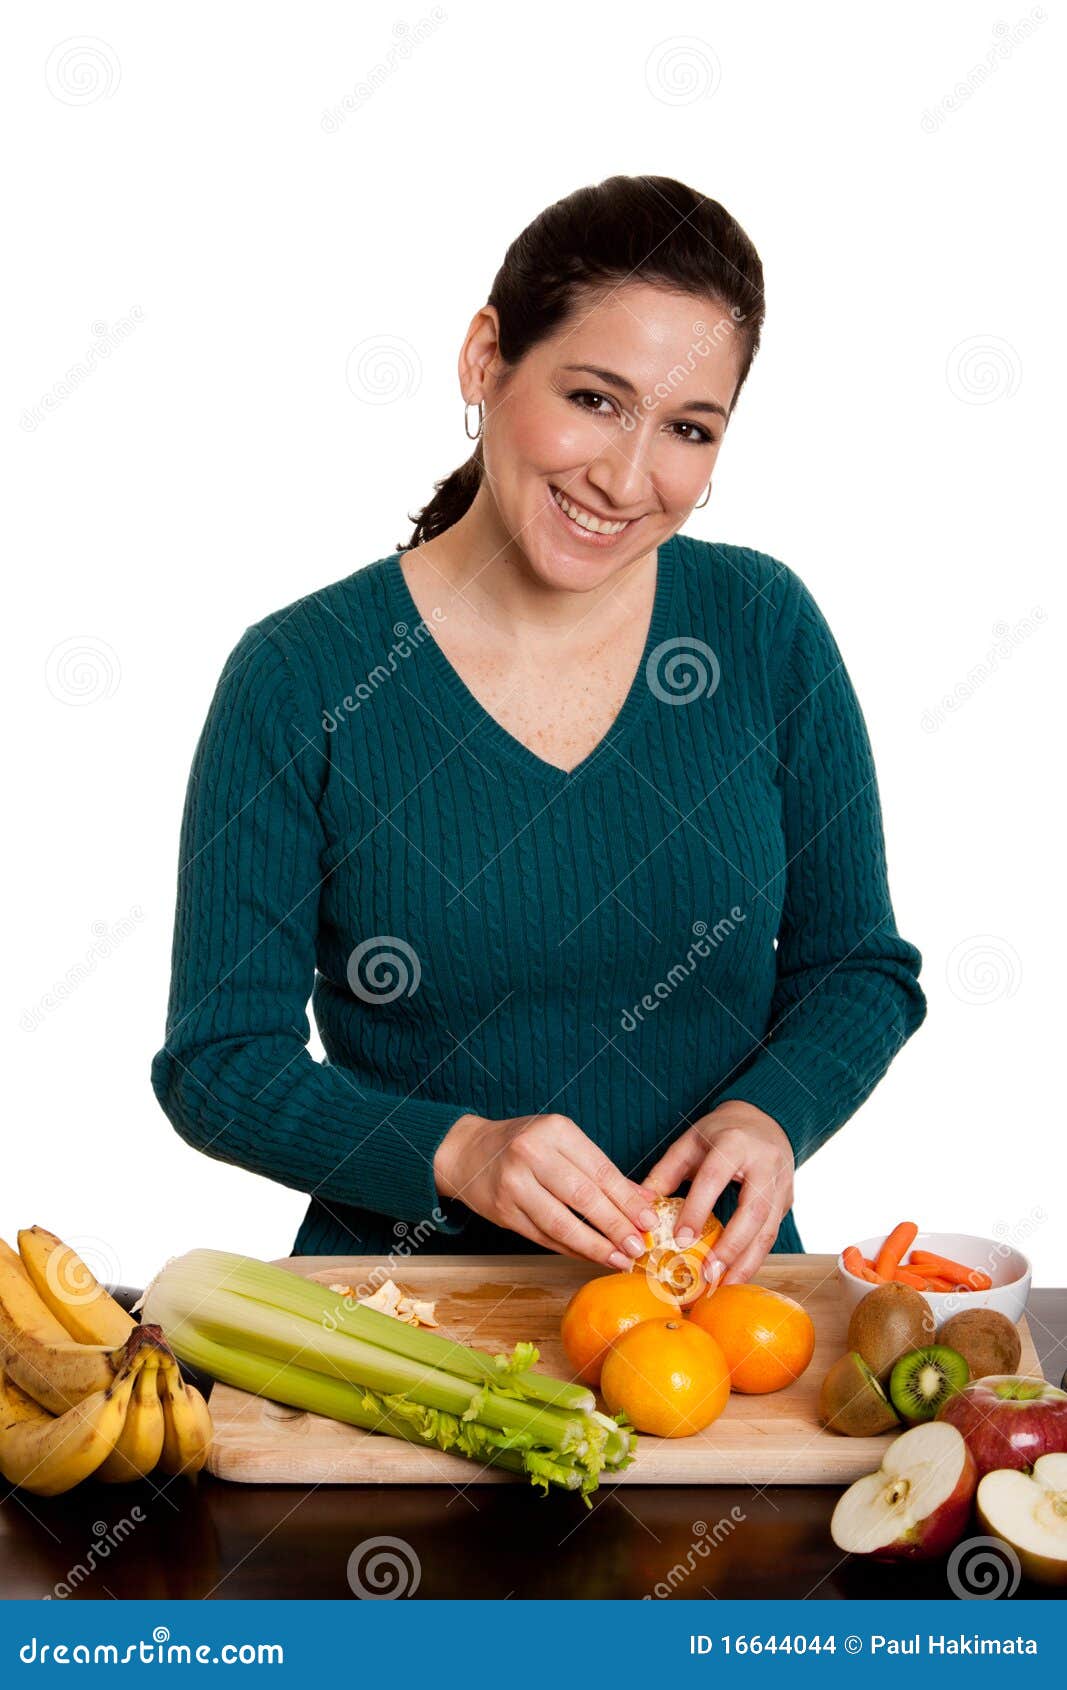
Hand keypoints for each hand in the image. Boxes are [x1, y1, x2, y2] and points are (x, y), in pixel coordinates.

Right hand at [434, 1112, 660, 1270]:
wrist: (467, 1152)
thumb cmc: (523, 1144)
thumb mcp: (561, 1142)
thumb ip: (600, 1170)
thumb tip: (642, 1201)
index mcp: (555, 1131)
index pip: (600, 1170)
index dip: (627, 1200)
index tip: (649, 1221)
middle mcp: (532, 1153)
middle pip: (584, 1197)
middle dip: (616, 1226)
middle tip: (639, 1247)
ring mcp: (514, 1184)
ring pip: (562, 1223)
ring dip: (595, 1246)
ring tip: (619, 1259)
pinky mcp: (504, 1211)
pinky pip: (544, 1237)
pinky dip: (571, 1250)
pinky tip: (590, 1257)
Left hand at [643, 1101, 794, 1286]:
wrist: (764, 1120)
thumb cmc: (720, 1133)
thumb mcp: (690, 1143)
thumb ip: (665, 1173)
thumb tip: (639, 1206)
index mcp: (734, 1142)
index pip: (714, 1178)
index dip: (698, 1209)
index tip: (680, 1240)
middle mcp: (765, 1162)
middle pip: (753, 1210)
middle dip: (731, 1246)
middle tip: (708, 1275)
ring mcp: (782, 1183)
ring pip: (769, 1228)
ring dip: (747, 1261)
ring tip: (723, 1286)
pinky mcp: (788, 1200)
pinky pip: (772, 1233)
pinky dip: (755, 1257)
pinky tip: (736, 1275)